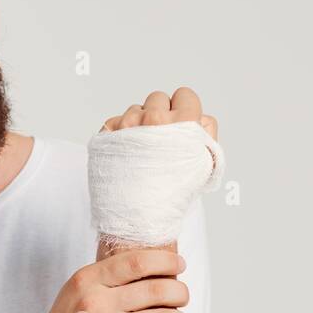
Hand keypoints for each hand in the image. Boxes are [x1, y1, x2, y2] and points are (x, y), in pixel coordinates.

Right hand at [17, 247, 189, 312]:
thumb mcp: (74, 293)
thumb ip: (104, 278)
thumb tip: (143, 264)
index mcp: (87, 280)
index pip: (137, 261)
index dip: (166, 261)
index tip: (179, 265)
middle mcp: (98, 301)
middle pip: (157, 289)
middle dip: (179, 292)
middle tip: (182, 296)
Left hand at [96, 85, 218, 261]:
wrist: (140, 217)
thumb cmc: (172, 195)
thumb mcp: (204, 163)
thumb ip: (206, 133)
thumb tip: (200, 119)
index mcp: (181, 123)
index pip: (184, 95)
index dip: (184, 110)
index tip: (180, 124)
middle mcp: (152, 119)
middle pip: (158, 99)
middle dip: (161, 115)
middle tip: (159, 139)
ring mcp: (126, 126)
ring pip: (135, 110)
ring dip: (139, 124)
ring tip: (141, 151)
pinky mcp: (106, 135)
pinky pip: (115, 121)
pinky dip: (119, 134)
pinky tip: (126, 154)